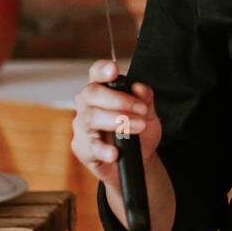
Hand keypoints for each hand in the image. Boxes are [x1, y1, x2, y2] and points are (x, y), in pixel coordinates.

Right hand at [71, 59, 162, 185]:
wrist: (139, 160)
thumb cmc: (139, 132)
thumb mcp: (149, 114)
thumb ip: (146, 99)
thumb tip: (139, 88)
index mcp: (102, 91)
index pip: (96, 73)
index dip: (102, 69)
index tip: (114, 70)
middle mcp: (87, 105)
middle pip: (90, 93)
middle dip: (118, 100)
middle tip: (142, 110)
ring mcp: (82, 127)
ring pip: (90, 118)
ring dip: (118, 121)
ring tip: (139, 126)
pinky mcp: (83, 149)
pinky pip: (90, 147)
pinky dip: (104, 150)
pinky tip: (115, 152)